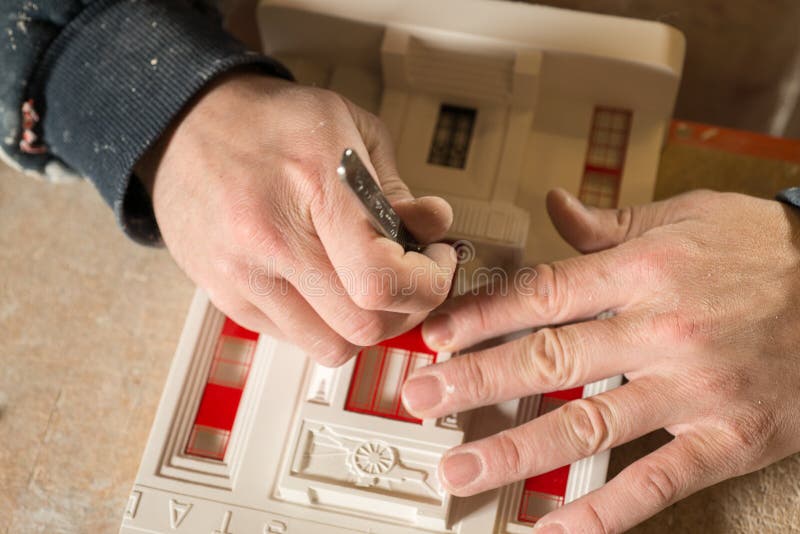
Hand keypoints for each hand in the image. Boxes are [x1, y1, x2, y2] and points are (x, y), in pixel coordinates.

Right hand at [137, 73, 455, 365]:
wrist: (188, 125)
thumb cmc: (272, 123)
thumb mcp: (350, 127)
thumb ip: (397, 185)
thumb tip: (431, 228)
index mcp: (313, 185)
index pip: (380, 278)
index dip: (426, 285)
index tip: (436, 264)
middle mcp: (270, 237)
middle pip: (362, 326)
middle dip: (405, 310)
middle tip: (411, 280)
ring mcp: (242, 274)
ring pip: (330, 346)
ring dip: (363, 326)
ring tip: (367, 290)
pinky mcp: (224, 295)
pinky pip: (292, 339)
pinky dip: (322, 324)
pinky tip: (325, 287)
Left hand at [401, 189, 799, 531]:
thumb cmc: (766, 251)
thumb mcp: (687, 216)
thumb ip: (611, 222)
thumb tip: (554, 206)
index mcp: (643, 271)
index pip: (541, 294)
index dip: (480, 316)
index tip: (436, 337)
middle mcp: (660, 329)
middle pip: (548, 358)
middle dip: (476, 381)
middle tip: (422, 399)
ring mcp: (692, 389)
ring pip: (588, 423)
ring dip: (517, 451)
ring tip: (463, 467)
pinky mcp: (726, 438)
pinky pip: (656, 482)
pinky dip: (603, 511)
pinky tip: (555, 530)